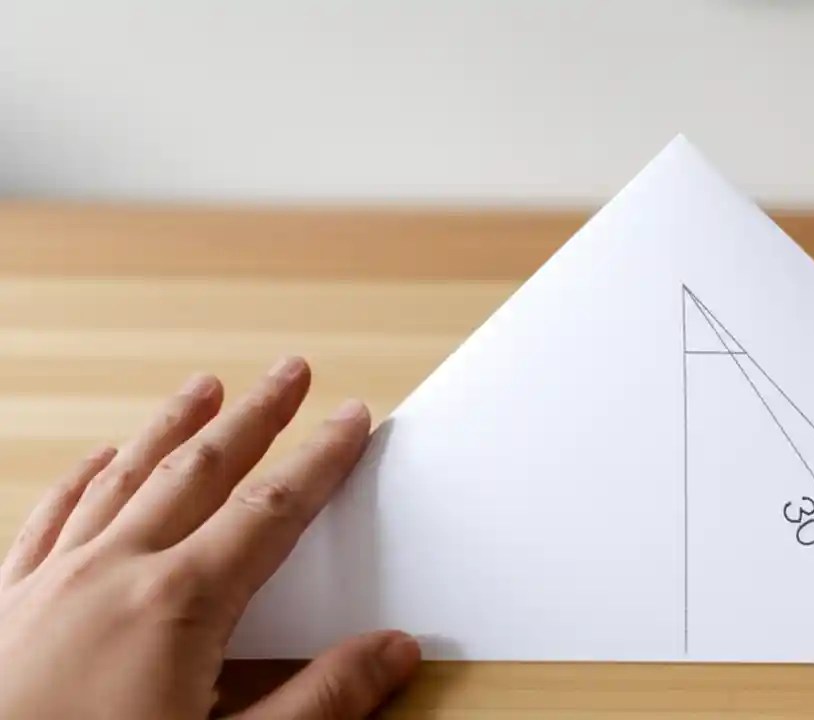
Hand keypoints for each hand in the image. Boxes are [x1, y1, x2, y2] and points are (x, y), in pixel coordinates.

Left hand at [0, 358, 419, 718]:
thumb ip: (320, 702)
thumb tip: (395, 651)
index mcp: (178, 605)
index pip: (273, 509)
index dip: (321, 459)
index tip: (349, 420)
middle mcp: (112, 573)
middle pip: (202, 470)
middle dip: (255, 416)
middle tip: (289, 371)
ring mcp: (51, 583)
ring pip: (124, 476)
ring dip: (172, 426)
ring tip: (203, 388)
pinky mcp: (6, 605)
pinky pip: (51, 517)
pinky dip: (82, 478)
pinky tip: (98, 459)